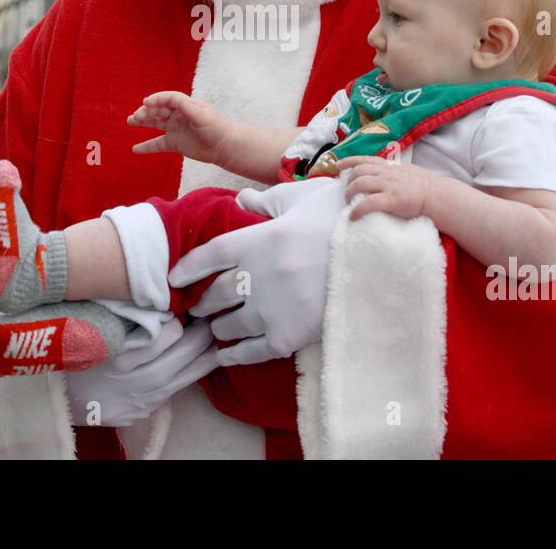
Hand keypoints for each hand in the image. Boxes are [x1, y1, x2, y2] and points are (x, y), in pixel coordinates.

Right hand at [63, 317, 217, 426]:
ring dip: (202, 361)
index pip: (158, 339)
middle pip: (174, 361)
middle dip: (198, 340)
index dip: (174, 322)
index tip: (179, 309)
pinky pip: (171, 394)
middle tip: (209, 320)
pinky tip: (199, 363)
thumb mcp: (89, 330)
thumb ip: (119, 316)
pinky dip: (188, 377)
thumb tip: (151, 300)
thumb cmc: (70, 357)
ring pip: (179, 382)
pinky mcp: (139, 413)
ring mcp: (135, 401)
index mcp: (114, 358)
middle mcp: (128, 383)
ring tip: (214, 342)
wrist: (55, 399)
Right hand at [128, 91, 232, 163]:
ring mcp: (175, 129)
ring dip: (142, 122)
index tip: (146, 102)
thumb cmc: (216, 128)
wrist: (224, 146)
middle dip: (146, 111)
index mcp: (185, 105)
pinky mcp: (174, 143)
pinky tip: (135, 149)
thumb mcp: (202, 115)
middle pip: (158, 110)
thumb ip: (187, 107)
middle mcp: (178, 115)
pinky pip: (157, 144)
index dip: (156, 99)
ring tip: (129, 121)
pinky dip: (146, 146)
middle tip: (136, 116)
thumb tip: (171, 100)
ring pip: (155, 123)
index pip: (167, 98)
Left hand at [168, 177, 347, 366]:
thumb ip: (266, 201)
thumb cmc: (340, 218)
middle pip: (216, 294)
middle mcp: (257, 275)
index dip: (189, 267)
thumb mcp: (300, 198)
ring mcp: (273, 308)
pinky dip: (235, 355)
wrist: (379, 251)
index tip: (176, 278)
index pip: (209, 255)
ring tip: (215, 329)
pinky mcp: (290, 334)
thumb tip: (241, 200)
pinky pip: (253, 351)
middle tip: (197, 307)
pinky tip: (225, 356)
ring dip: (218, 328)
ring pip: (230, 324)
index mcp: (257, 239)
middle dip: (204, 302)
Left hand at [335, 155, 437, 221]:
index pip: (365, 159)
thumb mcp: (407, 172)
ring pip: (359, 184)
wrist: (438, 195)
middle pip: (358, 172)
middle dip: (348, 183)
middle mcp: (386, 173)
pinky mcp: (391, 200)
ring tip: (349, 205)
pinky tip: (353, 216)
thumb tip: (383, 176)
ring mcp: (388, 185)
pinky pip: (368, 203)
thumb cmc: (425, 186)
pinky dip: (357, 210)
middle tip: (348, 194)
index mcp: (390, 166)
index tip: (338, 165)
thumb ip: (394, 172)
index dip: (349, 161)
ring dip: (349, 195)